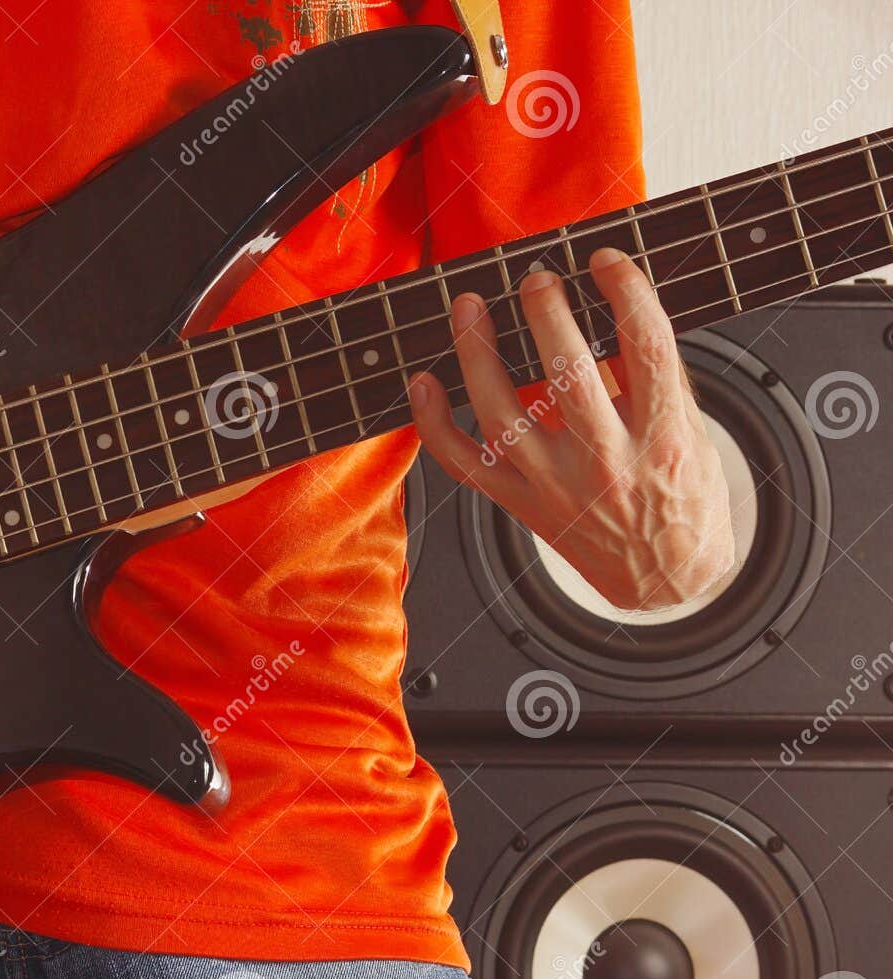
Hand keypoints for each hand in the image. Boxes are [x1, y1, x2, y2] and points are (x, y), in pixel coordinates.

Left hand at [408, 247, 734, 611]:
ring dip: (477, 353)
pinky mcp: (520, 505)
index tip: (603, 260)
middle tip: (536, 279)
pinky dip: (434, 423)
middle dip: (546, 313)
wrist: (668, 580)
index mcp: (664, 436)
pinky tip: (423, 382)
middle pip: (567, 373)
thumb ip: (653, 377)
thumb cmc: (684, 498)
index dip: (624, 290)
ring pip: (501, 414)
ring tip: (470, 307)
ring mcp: (555, 487)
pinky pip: (463, 463)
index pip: (646, 345)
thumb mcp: (692, 432)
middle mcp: (606, 463)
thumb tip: (609, 307)